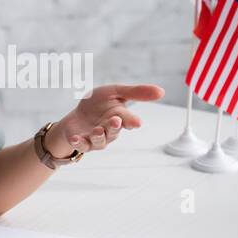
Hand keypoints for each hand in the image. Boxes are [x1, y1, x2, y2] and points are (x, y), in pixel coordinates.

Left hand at [47, 83, 164, 157]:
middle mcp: (109, 130)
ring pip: (100, 141)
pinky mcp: (82, 143)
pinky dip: (79, 143)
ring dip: (99, 136)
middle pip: (114, 131)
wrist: (77, 116)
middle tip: (115, 120)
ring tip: (97, 129)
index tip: (137, 122)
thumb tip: (162, 91)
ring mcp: (96, 139)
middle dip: (114, 127)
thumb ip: (136, 92)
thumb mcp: (116, 92)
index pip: (128, 120)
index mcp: (120, 117)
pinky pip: (82, 146)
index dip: (132, 121)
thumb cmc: (98, 104)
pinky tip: (76, 138)